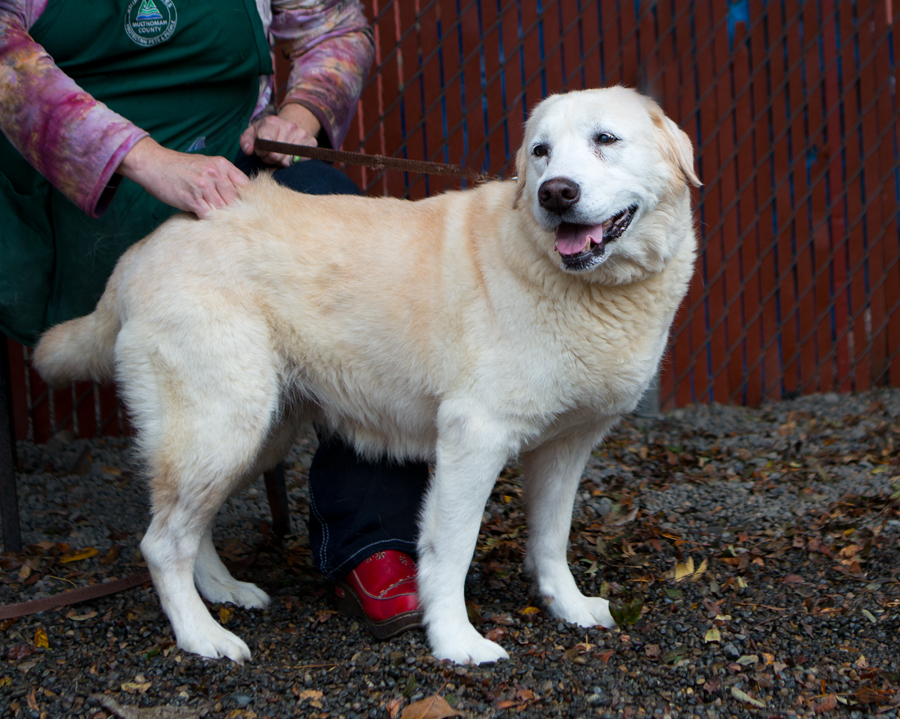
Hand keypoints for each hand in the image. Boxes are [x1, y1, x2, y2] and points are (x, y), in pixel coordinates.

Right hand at [117, 137, 249, 218]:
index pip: (246, 185)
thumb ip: (223, 177)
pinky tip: (209, 223)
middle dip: (237, 212)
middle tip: (238, 223)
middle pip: (237, 200)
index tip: (250, 210)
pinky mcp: (192, 199)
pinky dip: (210, 221)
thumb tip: (239, 196)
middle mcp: (215, 174)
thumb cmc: (180, 167)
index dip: (249, 200)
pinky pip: (209, 215)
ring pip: (224, 209)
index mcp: (222, 165)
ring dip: (224, 218)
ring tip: (224, 225)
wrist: (153, 163)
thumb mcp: (206, 164)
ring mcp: (204, 187)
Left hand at [239, 103, 321, 166]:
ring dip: (280, 162)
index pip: (265, 143)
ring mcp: (302, 134)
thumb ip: (246, 141)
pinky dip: (291, 162)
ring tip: (278, 155)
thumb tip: (248, 150)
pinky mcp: (312, 142)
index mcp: (273, 121)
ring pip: (286, 161)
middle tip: (268, 154)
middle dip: (269, 159)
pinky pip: (298, 162)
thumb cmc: (266, 133)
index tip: (259, 151)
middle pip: (275, 155)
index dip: (260, 152)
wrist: (287, 127)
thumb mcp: (252, 134)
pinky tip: (288, 156)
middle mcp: (289, 125)